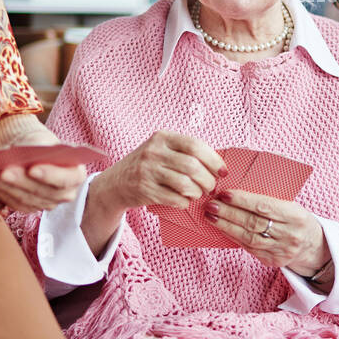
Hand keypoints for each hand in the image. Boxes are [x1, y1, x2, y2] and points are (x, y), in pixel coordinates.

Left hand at [0, 131, 86, 214]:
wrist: (27, 151)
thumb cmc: (37, 143)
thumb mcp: (41, 138)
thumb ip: (39, 145)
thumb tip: (31, 152)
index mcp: (75, 173)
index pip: (68, 179)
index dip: (50, 175)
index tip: (31, 168)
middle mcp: (66, 193)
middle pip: (45, 193)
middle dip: (22, 182)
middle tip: (4, 171)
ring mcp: (47, 203)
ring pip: (27, 200)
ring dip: (8, 188)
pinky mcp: (29, 207)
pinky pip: (15, 205)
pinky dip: (2, 193)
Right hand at [89, 130, 223, 212]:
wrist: (116, 182)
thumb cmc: (148, 165)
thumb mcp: (163, 150)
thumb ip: (186, 152)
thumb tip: (219, 166)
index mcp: (163, 137)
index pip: (195, 146)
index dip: (214, 160)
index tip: (222, 171)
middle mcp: (154, 152)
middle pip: (192, 166)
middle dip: (208, 180)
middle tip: (210, 186)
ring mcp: (147, 171)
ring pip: (185, 184)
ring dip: (197, 192)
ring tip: (197, 193)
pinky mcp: (145, 190)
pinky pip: (175, 198)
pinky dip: (185, 202)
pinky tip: (184, 200)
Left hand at [204, 189, 330, 277]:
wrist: (313, 246)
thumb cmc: (297, 220)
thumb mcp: (292, 206)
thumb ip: (270, 201)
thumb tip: (237, 193)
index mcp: (296, 216)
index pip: (264, 206)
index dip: (242, 200)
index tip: (224, 194)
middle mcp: (289, 234)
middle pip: (253, 223)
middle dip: (229, 213)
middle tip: (211, 205)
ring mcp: (280, 250)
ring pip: (248, 238)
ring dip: (226, 226)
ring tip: (211, 216)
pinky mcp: (272, 261)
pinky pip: (249, 248)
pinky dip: (234, 237)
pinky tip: (222, 229)